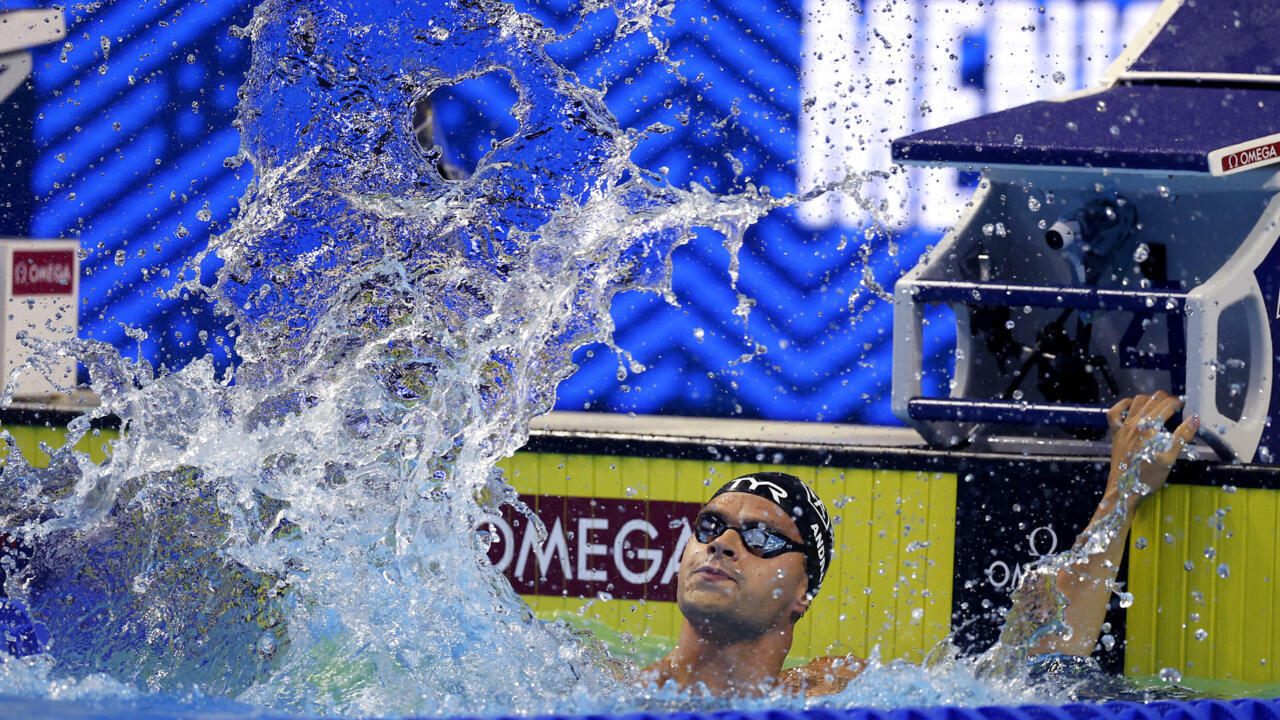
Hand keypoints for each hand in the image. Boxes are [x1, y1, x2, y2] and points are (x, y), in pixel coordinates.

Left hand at [1105, 391, 1198, 507]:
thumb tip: (1194, 419)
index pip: (1166, 406)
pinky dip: (1123, 405)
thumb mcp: (1170, 459)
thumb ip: (1182, 437)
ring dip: (1149, 399)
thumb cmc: (1147, 478)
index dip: (1178, 403)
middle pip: (1152, 400)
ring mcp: (1123, 428)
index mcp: (1149, 429)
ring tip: (1159, 405)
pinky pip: (1114, 413)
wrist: (1124, 491)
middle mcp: (1134, 425)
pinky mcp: (1115, 434)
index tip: (1185, 405)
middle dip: (1166, 399)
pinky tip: (1132, 407)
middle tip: (1175, 405)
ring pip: (1136, 402)